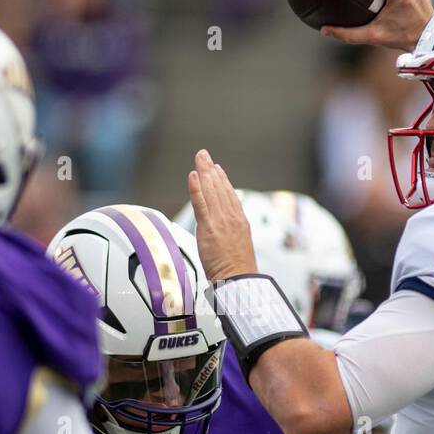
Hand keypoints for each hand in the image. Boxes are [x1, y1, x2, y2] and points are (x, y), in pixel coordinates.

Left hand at [186, 149, 257, 282]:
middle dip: (211, 169)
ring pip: (211, 191)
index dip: (222, 179)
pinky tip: (193, 175)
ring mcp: (220, 221)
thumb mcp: (239, 246)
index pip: (230, 194)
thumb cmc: (238, 269)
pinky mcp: (209, 228)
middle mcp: (231, 217)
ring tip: (199, 158)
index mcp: (240, 220)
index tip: (216, 168)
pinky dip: (196, 188)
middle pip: (220, 188)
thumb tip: (227, 230)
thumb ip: (232, 233)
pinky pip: (201, 204)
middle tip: (204, 155)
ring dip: (204, 172)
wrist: (238, 279)